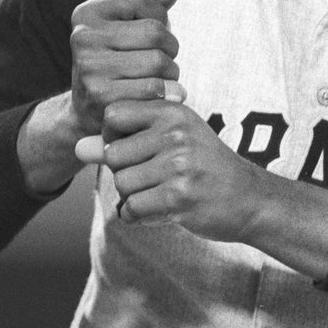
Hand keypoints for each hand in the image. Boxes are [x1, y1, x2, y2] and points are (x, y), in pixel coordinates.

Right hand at [69, 0, 185, 135]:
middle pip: (154, 32)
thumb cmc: (115, 61)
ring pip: (158, 61)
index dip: (159, 14)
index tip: (155, 30)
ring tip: (160, 77)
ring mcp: (90, 67)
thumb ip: (151, 3)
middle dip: (170, 47)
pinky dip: (166, 92)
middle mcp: (83, 37)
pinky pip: (154, 88)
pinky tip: (159, 95)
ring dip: (170, 72)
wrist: (88, 109)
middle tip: (164, 59)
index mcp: (87, 13)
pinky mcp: (102, 96)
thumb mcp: (126, 26)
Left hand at [101, 99, 264, 242]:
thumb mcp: (170, 141)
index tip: (134, 148)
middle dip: (124, 173)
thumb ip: (123, 141)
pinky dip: (138, 216)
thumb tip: (78, 147)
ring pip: (121, 185)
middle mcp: (175, 134)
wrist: (249, 199)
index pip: (113, 115)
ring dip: (133, 197)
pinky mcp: (179, 198)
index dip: (113, 135)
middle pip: (112, 155)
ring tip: (161, 194)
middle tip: (152, 178)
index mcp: (173, 112)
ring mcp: (178, 165)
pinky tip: (161, 210)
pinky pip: (131, 209)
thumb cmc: (204, 167)